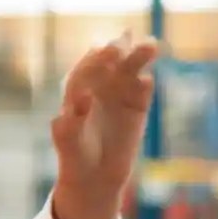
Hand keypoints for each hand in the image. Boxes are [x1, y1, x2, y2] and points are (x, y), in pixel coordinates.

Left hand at [50, 30, 158, 218]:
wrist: (94, 177)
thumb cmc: (74, 156)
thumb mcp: (67, 141)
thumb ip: (71, 120)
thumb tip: (81, 98)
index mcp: (76, 90)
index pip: (85, 68)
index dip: (93, 59)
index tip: (102, 51)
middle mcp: (98, 87)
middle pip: (109, 63)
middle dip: (117, 49)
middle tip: (124, 42)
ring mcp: (119, 95)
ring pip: (129, 71)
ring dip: (138, 57)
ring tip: (150, 46)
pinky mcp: (137, 107)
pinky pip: (142, 91)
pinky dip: (144, 84)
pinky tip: (146, 80)